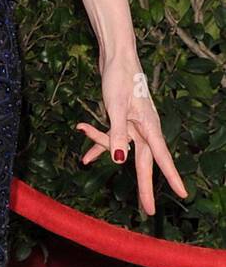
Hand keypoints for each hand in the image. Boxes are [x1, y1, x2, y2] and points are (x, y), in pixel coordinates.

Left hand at [77, 53, 187, 215]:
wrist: (116, 56)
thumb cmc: (120, 78)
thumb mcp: (116, 106)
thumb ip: (117, 133)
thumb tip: (118, 160)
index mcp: (149, 126)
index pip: (161, 157)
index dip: (171, 176)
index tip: (182, 194)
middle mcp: (144, 128)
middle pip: (143, 161)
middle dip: (143, 185)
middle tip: (148, 210)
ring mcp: (133, 124)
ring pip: (121, 146)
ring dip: (101, 144)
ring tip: (84, 144)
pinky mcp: (121, 119)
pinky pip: (112, 137)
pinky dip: (98, 144)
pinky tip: (86, 157)